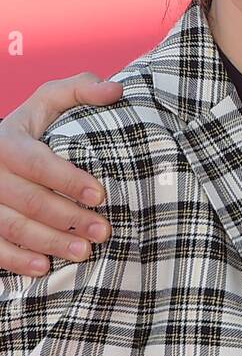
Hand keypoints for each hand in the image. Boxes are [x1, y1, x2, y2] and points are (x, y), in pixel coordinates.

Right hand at [0, 74, 122, 274]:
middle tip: (103, 231)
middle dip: (68, 218)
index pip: (36, 163)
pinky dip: (17, 260)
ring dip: (49, 242)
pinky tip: (44, 267)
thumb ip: (81, 89)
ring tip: (84, 252)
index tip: (100, 195)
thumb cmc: (32, 126)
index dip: (68, 180)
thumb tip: (116, 91)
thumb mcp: (50, 100)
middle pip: (28, 200)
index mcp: (8, 140)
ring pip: (12, 226)